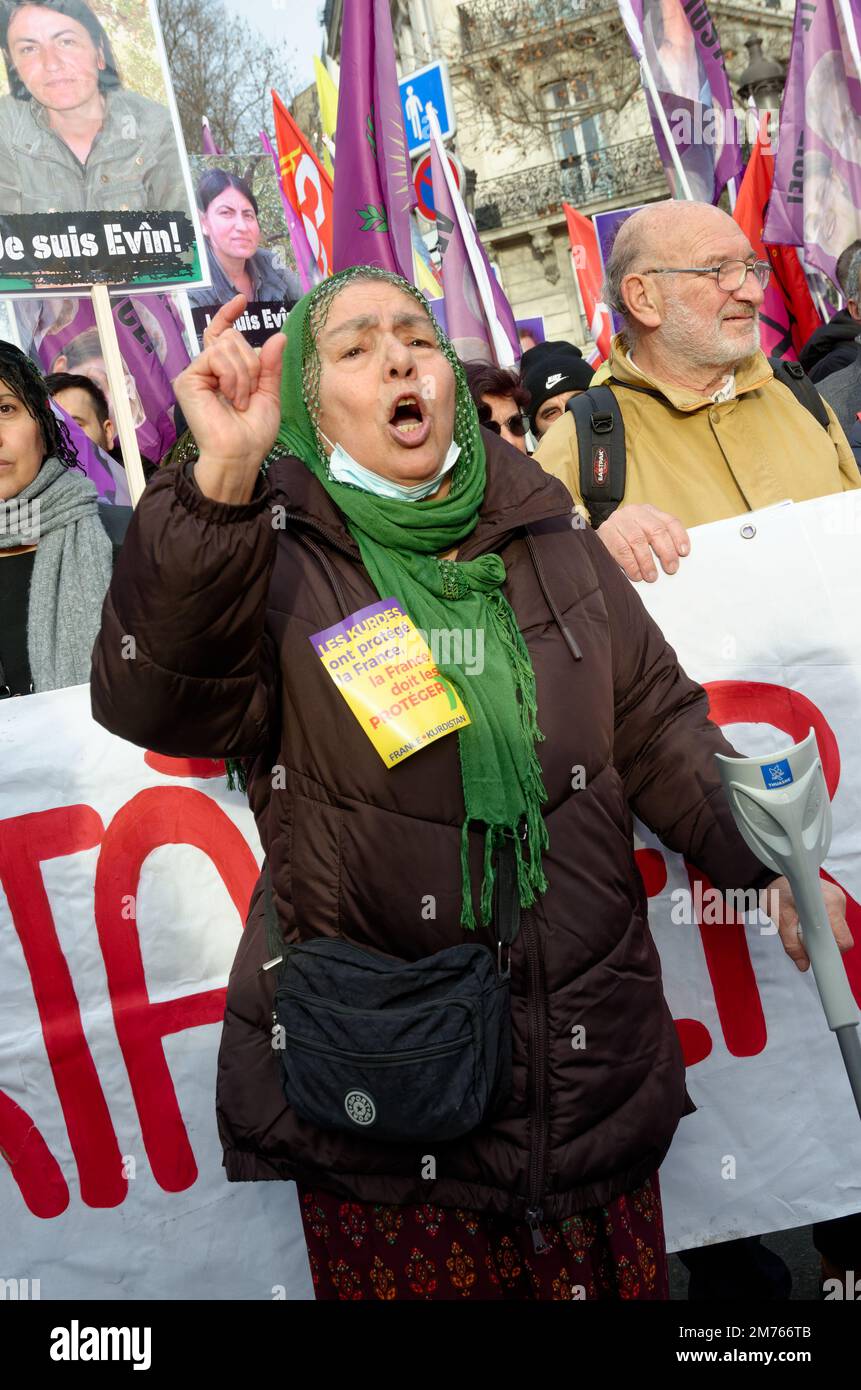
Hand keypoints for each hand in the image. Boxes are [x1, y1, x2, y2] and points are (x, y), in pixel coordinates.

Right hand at [173, 294, 285, 503]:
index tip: (242, 299)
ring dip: (244, 374)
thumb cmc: (253, 432)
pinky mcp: (187, 379)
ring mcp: (196, 372)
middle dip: (252, 364)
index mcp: (225, 370)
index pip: (222, 333)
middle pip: (233, 338)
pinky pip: (216, 356)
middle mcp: (208, 368)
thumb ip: (270, 365)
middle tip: (249, 394)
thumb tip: (278, 336)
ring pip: (227, 345)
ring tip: (240, 400)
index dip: (229, 314)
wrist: (241, 453)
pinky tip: (232, 397)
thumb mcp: (269, 393)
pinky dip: (232, 376)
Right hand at [597, 503, 689, 582]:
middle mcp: (634, 512)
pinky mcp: (605, 532)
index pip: (669, 521)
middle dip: (666, 552)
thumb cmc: (625, 540)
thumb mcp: (645, 535)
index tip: (684, 553)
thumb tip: (676, 557)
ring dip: (647, 562)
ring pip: (638, 540)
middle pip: (655, 530)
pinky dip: (631, 565)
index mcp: (648, 511)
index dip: (679, 537)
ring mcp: (618, 520)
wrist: (594, 539)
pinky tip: (636, 574)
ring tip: (652, 576)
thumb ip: (659, 541)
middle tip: (671, 568)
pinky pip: (622, 550)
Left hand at [760, 876, 852, 971]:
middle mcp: (838, 899)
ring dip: (822, 931)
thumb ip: (793, 946)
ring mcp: (838, 897)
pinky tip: (808, 917)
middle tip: (803, 935)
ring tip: (802, 922)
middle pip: (841, 934)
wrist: (773, 878)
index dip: (831, 950)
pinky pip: (834, 919)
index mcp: (829, 904)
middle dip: (823, 940)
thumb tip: (803, 965)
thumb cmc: (776, 895)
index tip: (817, 952)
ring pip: (837, 928)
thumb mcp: (781, 922)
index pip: (843, 939)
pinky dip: (822, 923)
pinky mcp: (835, 897)